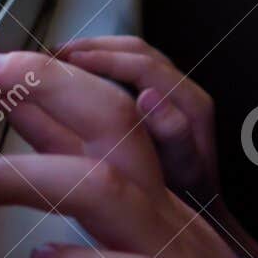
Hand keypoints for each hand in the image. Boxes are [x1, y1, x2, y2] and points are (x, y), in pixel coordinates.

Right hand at [52, 35, 219, 209]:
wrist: (203, 210)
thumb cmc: (192, 198)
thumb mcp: (185, 172)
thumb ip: (173, 135)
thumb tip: (148, 97)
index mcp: (190, 104)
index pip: (142, 65)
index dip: (104, 58)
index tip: (68, 62)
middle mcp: (182, 91)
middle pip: (134, 50)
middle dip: (92, 47)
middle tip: (53, 55)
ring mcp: (169, 93)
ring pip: (128, 55)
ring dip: (93, 52)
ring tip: (57, 60)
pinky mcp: (156, 100)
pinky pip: (124, 71)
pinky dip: (97, 66)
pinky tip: (72, 76)